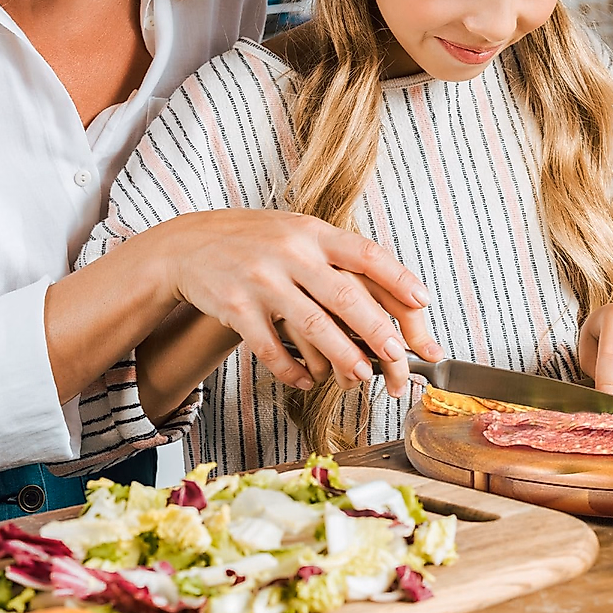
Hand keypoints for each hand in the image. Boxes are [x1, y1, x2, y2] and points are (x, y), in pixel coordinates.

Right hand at [151, 210, 442, 397]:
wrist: (189, 243)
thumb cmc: (257, 240)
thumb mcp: (298, 231)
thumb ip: (336, 254)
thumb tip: (391, 288)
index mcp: (313, 232)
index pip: (365, 253)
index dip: (397, 278)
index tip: (423, 301)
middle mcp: (291, 253)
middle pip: (344, 295)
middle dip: (375, 330)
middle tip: (399, 357)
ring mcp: (263, 280)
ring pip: (311, 326)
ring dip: (341, 356)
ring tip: (362, 377)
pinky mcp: (236, 308)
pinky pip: (270, 348)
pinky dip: (293, 370)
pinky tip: (307, 381)